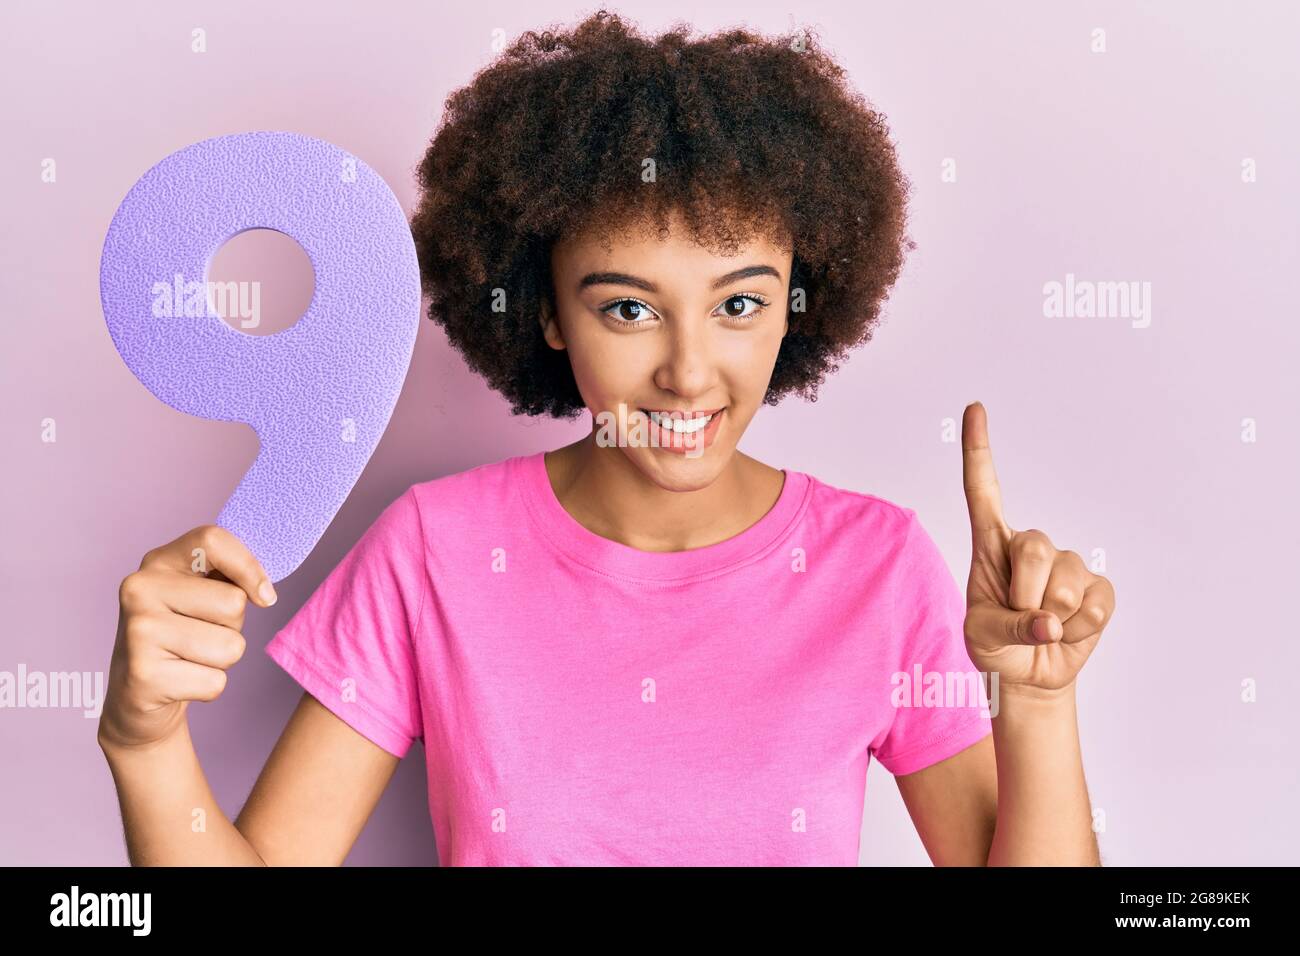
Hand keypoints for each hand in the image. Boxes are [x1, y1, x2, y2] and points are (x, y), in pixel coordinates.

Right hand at [99, 525, 275, 752]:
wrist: (136, 695)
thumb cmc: (183, 636)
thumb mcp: (201, 595)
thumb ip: (230, 576)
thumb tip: (264, 591)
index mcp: (158, 561)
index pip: (212, 541)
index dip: (248, 566)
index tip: (263, 595)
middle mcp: (140, 589)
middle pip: (233, 603)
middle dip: (233, 627)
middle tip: (200, 635)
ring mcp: (138, 631)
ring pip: (230, 646)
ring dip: (222, 661)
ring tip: (190, 658)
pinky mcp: (143, 674)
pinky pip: (215, 682)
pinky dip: (208, 687)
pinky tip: (180, 682)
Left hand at [960, 402, 1114, 697]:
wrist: (1029, 675)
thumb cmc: (995, 647)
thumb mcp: (982, 640)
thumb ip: (1009, 629)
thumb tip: (1050, 623)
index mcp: (991, 546)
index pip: (982, 492)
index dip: (978, 450)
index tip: (974, 408)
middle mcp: (1030, 546)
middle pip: (1035, 549)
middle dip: (1025, 595)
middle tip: (1019, 618)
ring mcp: (1068, 564)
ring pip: (1065, 586)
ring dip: (1052, 620)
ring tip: (1042, 627)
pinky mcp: (1098, 588)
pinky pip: (1094, 607)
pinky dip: (1079, 631)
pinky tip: (1068, 632)